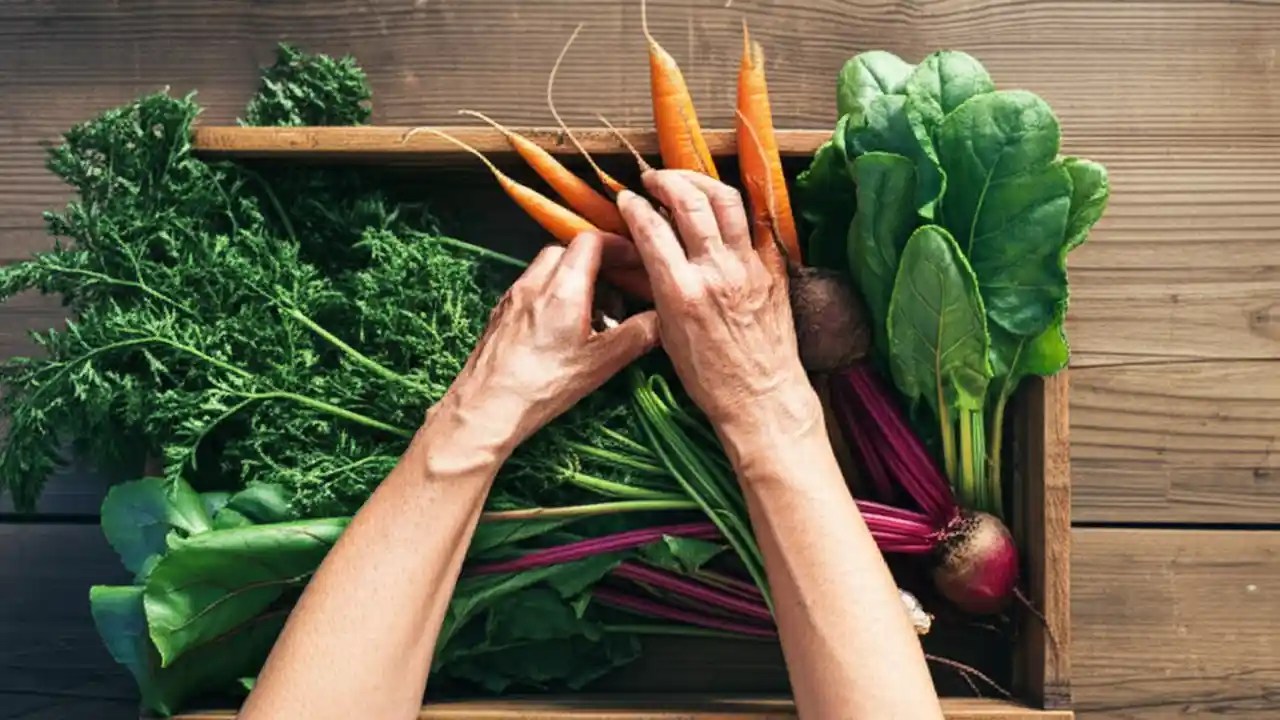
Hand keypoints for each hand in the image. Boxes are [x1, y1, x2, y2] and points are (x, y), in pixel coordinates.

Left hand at [427, 233, 658, 459]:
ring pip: (547, 269)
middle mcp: (534, 283)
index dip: (618, 246)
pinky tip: (561, 328)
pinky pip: (531, 289)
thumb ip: (637, 335)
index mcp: (564, 288)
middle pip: (568, 251)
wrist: (485, 408)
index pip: (591, 242)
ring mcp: (513, 297)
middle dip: (596, 263)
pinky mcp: (500, 314)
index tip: (635, 263)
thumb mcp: (601, 363)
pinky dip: (552, 295)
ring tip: (592, 313)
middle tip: (616, 290)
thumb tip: (663, 319)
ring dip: (573, 279)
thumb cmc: (542, 385)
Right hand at [617, 170, 820, 462]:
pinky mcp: (773, 268)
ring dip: (700, 181)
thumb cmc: (709, 377)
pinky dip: (736, 205)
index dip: (635, 206)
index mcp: (682, 291)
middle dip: (666, 181)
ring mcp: (748, 266)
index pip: (652, 228)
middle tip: (653, 180)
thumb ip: (658, 287)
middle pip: (689, 202)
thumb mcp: (666, 333)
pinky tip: (723, 201)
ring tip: (685, 181)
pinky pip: (757, 222)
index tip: (627, 199)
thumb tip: (649, 254)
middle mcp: (716, 271)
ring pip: (726, 201)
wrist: (761, 396)